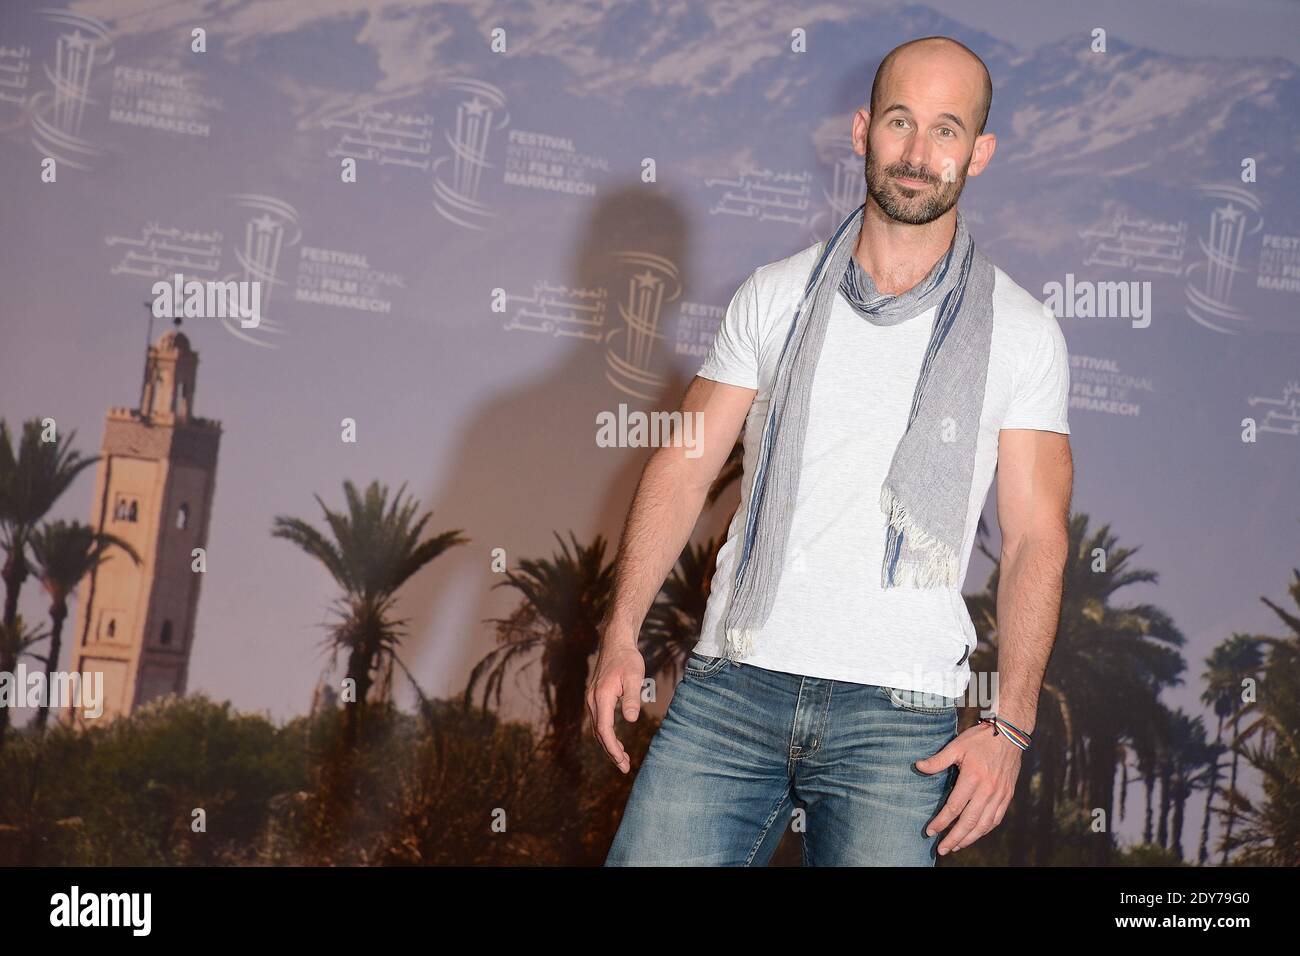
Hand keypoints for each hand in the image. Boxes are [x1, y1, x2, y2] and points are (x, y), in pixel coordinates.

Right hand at [585, 639, 645, 773]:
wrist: (615, 643)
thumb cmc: (627, 659)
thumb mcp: (634, 677)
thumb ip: (631, 698)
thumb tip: (630, 720)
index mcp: (602, 697)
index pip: (604, 729)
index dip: (612, 748)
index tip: (622, 762)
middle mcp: (593, 700)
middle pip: (599, 733)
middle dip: (611, 752)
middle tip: (625, 767)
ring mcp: (592, 699)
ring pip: (598, 729)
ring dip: (609, 745)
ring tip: (623, 759)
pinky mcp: (595, 698)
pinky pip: (599, 721)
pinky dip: (607, 735)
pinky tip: (616, 742)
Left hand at [916, 719, 1021, 854]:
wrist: (1009, 734)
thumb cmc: (980, 739)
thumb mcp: (957, 745)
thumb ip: (938, 760)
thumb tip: (918, 767)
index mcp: (973, 777)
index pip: (954, 807)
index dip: (941, 822)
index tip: (930, 831)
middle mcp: (988, 789)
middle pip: (969, 821)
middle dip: (954, 838)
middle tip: (941, 849)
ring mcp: (1000, 795)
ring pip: (984, 824)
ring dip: (969, 838)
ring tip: (955, 846)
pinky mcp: (1007, 796)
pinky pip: (996, 819)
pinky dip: (984, 830)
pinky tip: (974, 835)